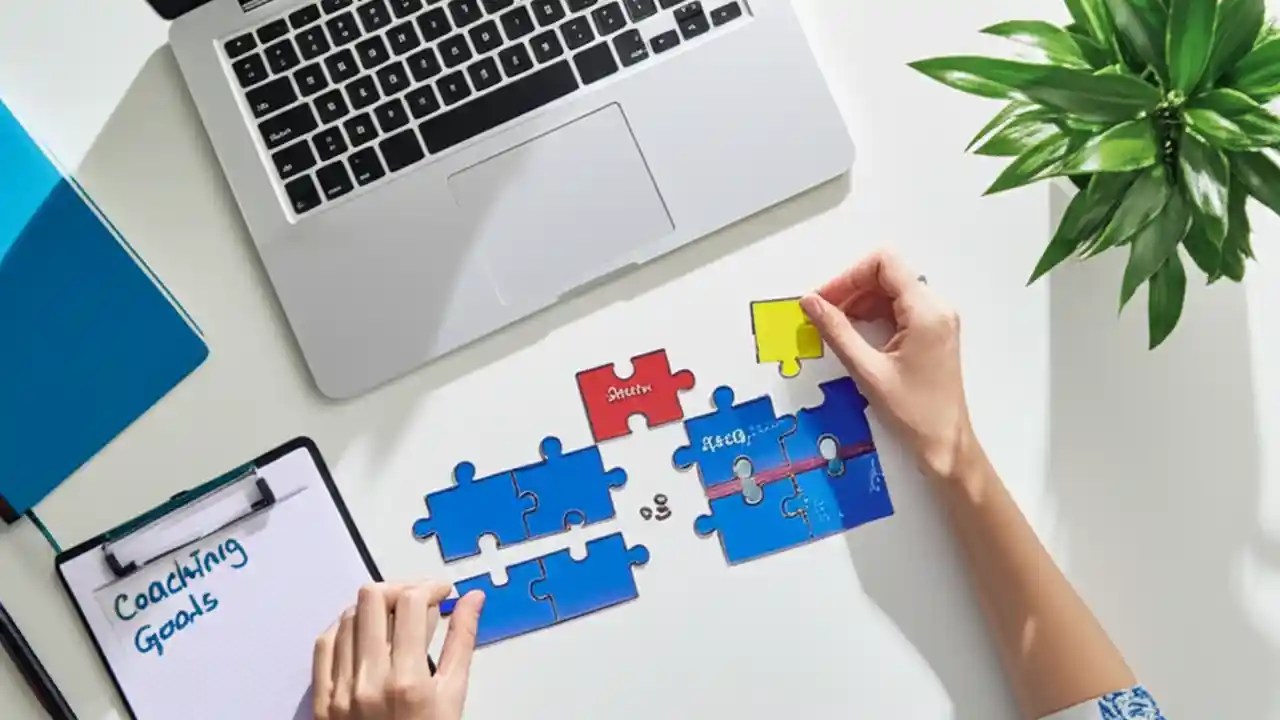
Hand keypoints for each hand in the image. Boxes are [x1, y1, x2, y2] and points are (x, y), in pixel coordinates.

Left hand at [313, 583, 484, 719]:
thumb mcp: (453, 696)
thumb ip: (462, 642)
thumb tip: (474, 598)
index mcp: (408, 681)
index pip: (411, 603)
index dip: (430, 587)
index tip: (443, 593)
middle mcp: (369, 682)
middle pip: (372, 599)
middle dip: (400, 589)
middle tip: (418, 601)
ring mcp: (340, 690)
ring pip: (348, 618)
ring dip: (375, 610)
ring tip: (395, 621)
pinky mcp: (322, 699)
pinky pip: (324, 645)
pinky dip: (345, 630)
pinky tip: (365, 634)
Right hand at [801, 250, 974, 480]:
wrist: (946, 443)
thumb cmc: (912, 412)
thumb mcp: (867, 370)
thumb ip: (836, 331)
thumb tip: (809, 302)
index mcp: (926, 311)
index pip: (884, 264)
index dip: (848, 276)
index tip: (824, 300)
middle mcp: (936, 307)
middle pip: (887, 275)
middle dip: (851, 289)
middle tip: (822, 314)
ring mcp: (937, 319)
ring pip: (891, 291)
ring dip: (860, 302)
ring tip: (834, 325)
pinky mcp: (933, 332)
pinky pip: (899, 309)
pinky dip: (873, 314)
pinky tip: (853, 333)